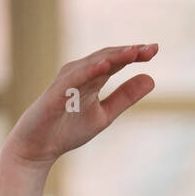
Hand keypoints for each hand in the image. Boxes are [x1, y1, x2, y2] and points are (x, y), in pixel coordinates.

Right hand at [4, 44, 158, 168]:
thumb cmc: (68, 128)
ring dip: (113, 57)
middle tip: (151, 48)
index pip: (116, 61)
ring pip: (92, 64)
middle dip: (129, 52)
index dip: (135, 54)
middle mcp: (79, 73)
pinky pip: (74, 79)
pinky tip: (105, 66)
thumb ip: (125, 97)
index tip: (155, 50)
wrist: (39, 146)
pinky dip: (89, 71)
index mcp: (92, 77)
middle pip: (107, 57)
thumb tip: (152, 79)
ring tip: (133, 52)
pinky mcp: (56, 94)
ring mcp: (67, 81)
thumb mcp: (105, 114)